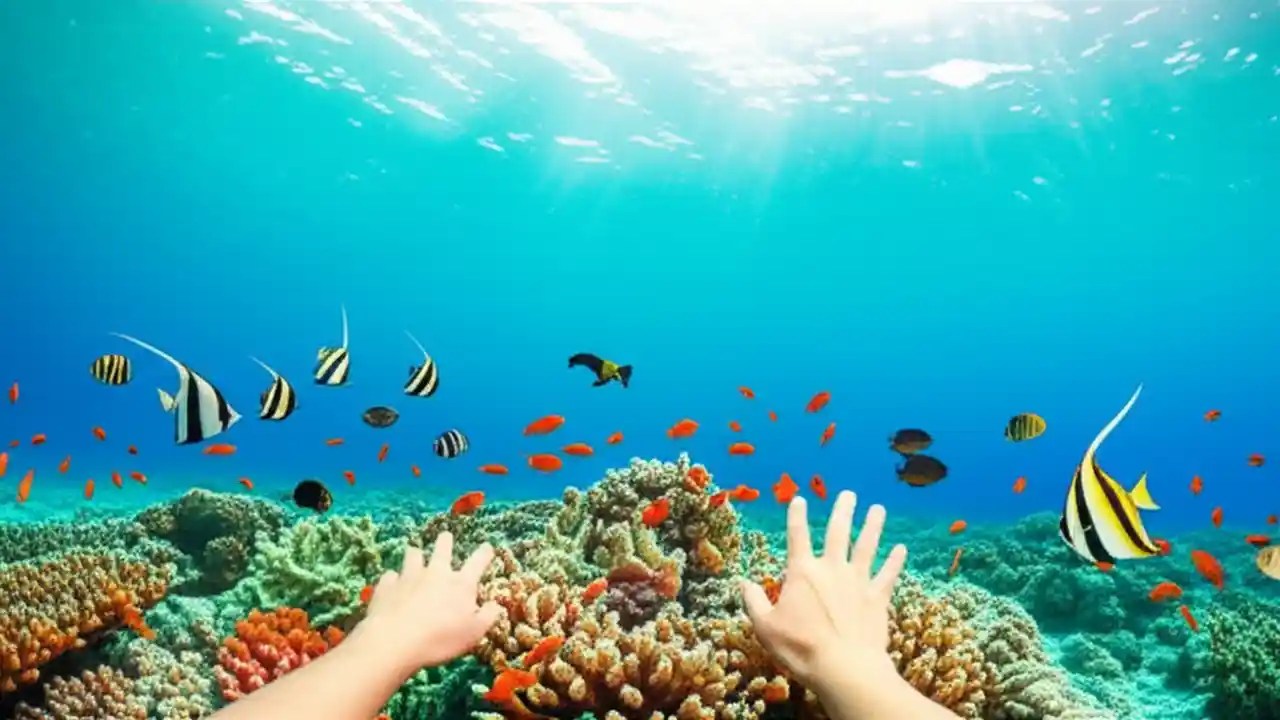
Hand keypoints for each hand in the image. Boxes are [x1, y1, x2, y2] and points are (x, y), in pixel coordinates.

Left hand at [356, 532, 501, 673]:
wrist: (394, 640)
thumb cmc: (440, 639)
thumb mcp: (473, 633)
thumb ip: (487, 616)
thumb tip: (495, 605)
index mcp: (461, 583)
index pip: (478, 561)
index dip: (484, 553)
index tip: (487, 547)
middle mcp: (436, 572)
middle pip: (442, 547)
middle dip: (445, 541)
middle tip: (445, 537)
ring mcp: (409, 575)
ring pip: (413, 554)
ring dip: (416, 555)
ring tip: (415, 555)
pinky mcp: (387, 584)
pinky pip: (391, 575)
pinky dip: (393, 579)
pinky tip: (393, 585)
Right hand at [741, 491, 906, 685]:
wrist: (845, 668)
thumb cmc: (800, 648)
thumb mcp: (766, 627)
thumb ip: (753, 601)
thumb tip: (741, 582)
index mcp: (802, 572)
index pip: (797, 536)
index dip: (796, 515)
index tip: (799, 498)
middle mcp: (831, 569)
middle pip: (837, 532)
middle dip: (843, 510)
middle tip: (848, 494)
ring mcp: (858, 581)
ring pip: (866, 546)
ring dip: (872, 526)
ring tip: (878, 509)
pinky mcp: (877, 598)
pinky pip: (888, 574)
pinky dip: (895, 561)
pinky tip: (902, 549)